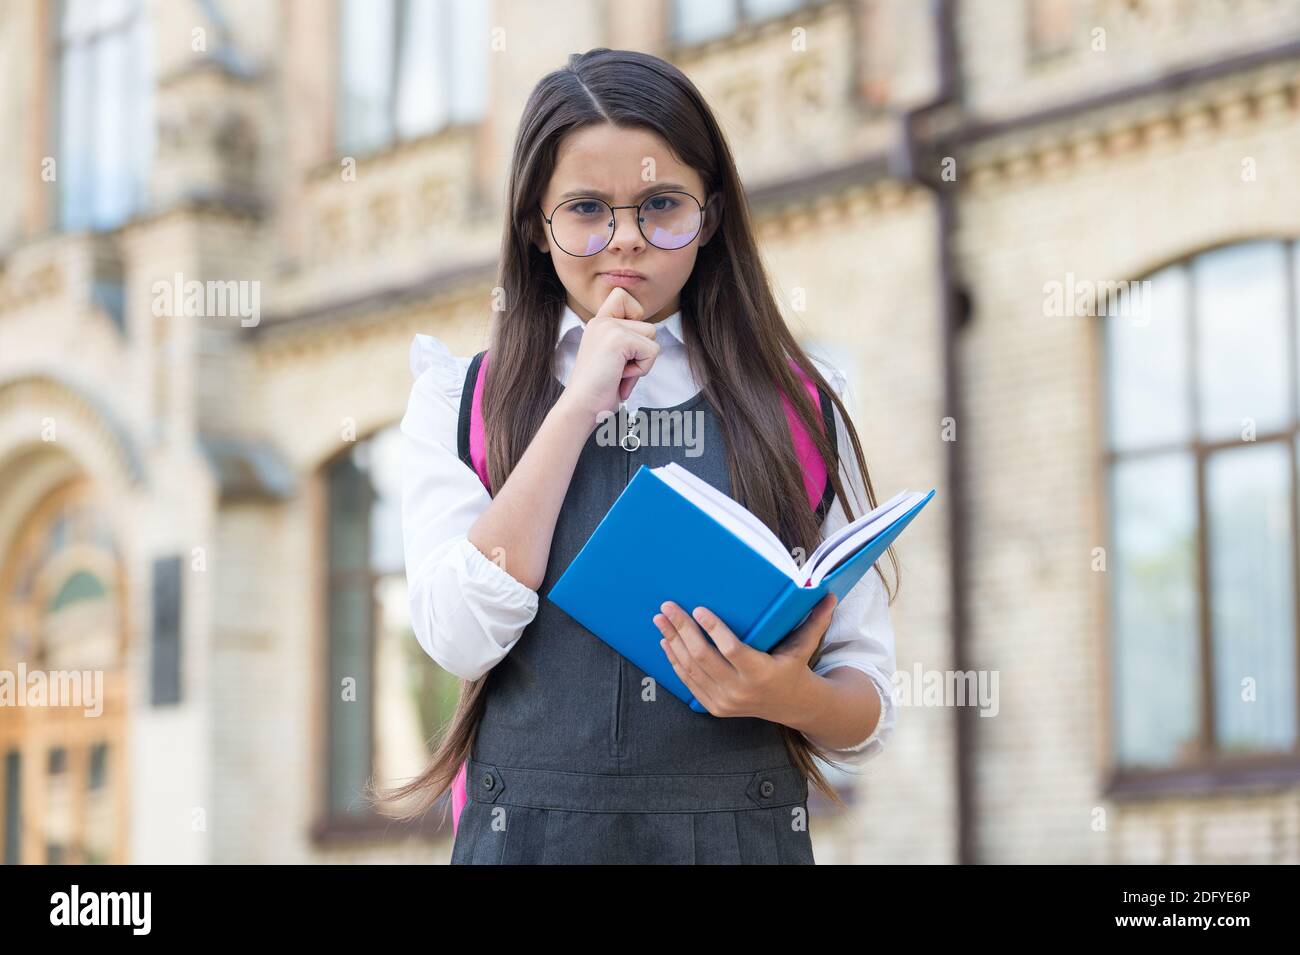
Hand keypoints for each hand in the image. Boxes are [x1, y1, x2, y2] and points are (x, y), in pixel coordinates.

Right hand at [560, 289, 660, 420]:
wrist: (581, 406)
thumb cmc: (599, 390)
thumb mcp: (613, 358)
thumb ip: (627, 341)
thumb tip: (651, 335)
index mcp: (599, 323)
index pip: (623, 296)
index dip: (635, 316)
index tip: (623, 345)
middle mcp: (603, 321)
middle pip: (649, 326)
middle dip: (642, 353)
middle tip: (619, 369)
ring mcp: (610, 327)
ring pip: (652, 337)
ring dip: (642, 362)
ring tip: (619, 373)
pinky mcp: (619, 339)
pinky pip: (652, 352)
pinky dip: (642, 370)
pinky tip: (620, 376)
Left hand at [652, 593, 837, 722]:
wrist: (792, 707)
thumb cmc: (795, 667)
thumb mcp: (805, 645)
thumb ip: (815, 620)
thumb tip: (830, 594)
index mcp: (762, 673)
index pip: (732, 650)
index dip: (714, 630)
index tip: (698, 609)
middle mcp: (741, 690)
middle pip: (704, 658)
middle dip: (682, 630)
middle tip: (667, 608)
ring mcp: (725, 702)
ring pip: (692, 669)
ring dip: (672, 643)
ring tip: (660, 620)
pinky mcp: (715, 708)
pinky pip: (688, 683)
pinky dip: (674, 662)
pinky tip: (666, 642)